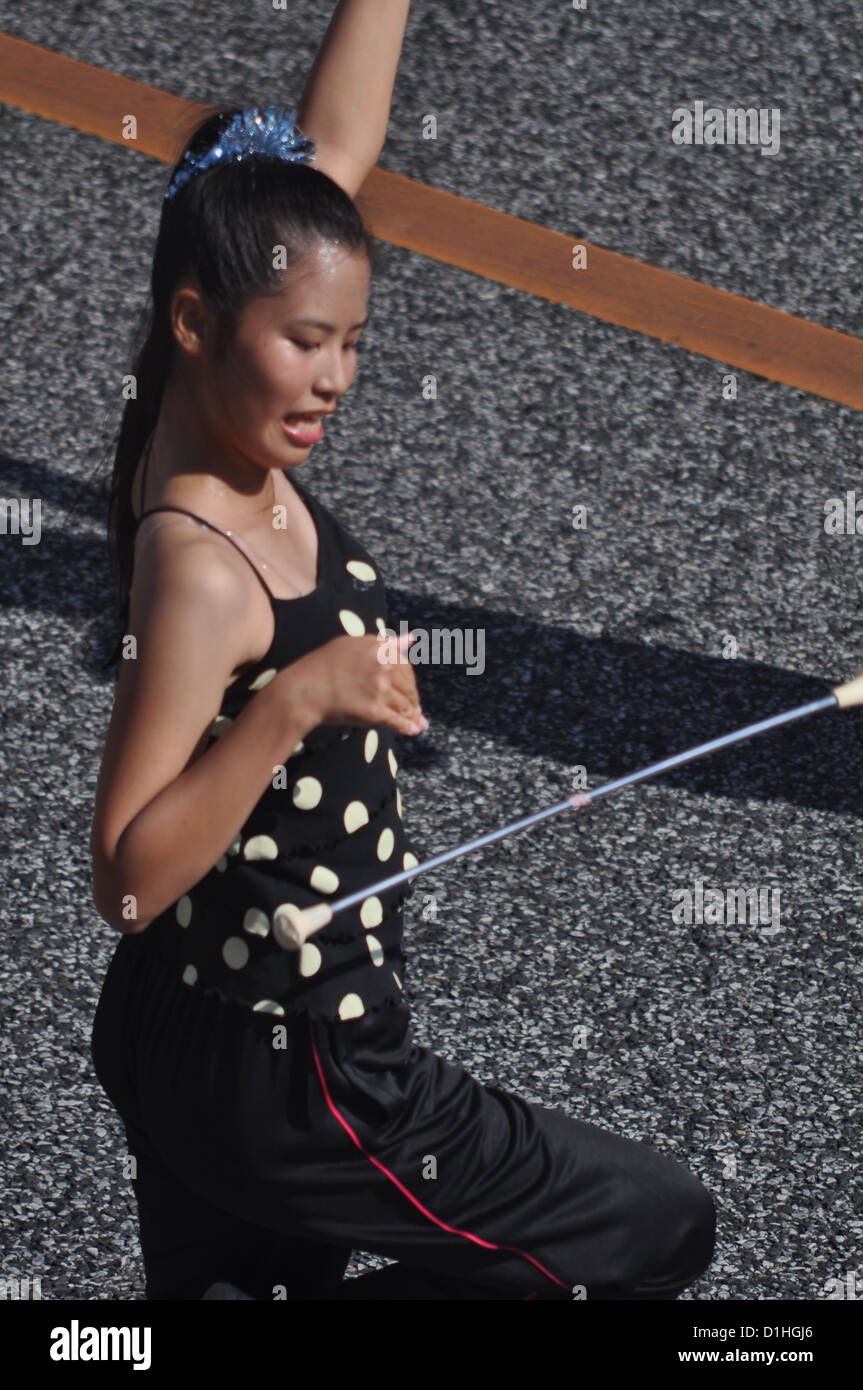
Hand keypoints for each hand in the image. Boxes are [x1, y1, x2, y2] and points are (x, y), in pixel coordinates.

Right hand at [276, 629, 427, 737]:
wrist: (301, 691)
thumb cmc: (320, 666)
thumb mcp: (351, 644)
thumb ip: (383, 643)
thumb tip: (412, 639)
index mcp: (379, 647)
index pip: (405, 665)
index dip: (409, 680)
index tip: (408, 689)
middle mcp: (382, 666)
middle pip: (408, 686)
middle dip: (413, 700)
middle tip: (415, 710)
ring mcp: (379, 689)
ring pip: (405, 705)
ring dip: (413, 716)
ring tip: (417, 722)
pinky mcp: (374, 711)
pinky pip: (398, 721)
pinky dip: (408, 727)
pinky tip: (413, 730)